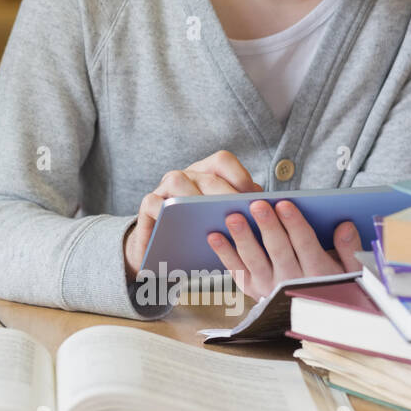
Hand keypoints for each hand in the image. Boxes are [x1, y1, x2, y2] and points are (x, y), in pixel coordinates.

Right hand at [124, 150, 262, 272]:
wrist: (164, 249)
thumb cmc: (199, 233)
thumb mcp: (221, 220)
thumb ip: (240, 210)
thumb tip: (263, 207)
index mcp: (205, 174)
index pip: (223, 161)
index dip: (240, 177)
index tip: (253, 200)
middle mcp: (185, 176)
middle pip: (205, 177)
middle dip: (224, 195)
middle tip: (237, 215)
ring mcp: (163, 188)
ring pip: (177, 182)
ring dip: (193, 199)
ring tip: (208, 220)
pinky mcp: (147, 205)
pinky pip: (153, 204)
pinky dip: (164, 215)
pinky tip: (177, 231)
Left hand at [206, 199, 362, 300]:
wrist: (319, 325)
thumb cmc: (336, 290)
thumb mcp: (353, 273)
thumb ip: (349, 249)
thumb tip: (345, 226)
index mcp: (319, 274)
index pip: (306, 245)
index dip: (294, 224)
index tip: (285, 204)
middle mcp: (292, 282)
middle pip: (278, 250)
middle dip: (267, 226)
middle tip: (257, 205)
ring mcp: (269, 288)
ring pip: (254, 260)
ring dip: (242, 238)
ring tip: (233, 218)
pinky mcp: (253, 291)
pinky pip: (237, 271)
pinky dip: (224, 254)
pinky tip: (214, 236)